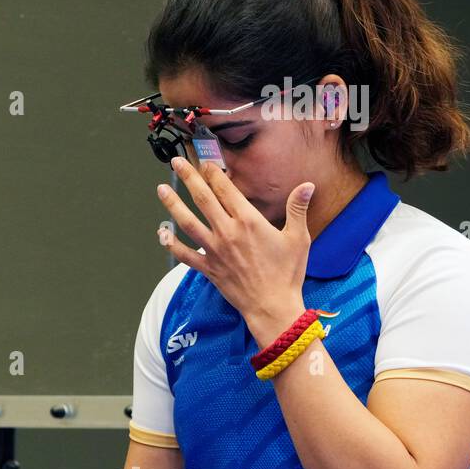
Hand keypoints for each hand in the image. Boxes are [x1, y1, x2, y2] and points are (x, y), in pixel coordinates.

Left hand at [156, 156, 312, 326]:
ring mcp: (214, 250)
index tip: (206, 162)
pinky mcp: (207, 268)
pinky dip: (171, 243)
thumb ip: (297, 209)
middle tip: (177, 162)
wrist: (273, 306)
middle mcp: (227, 232)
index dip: (215, 174)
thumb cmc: (287, 273)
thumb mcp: (298, 238)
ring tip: (161, 189)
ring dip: (173, 204)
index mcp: (249, 221)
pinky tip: (161, 233)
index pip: (226, 190)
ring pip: (188, 222)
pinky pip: (184, 254)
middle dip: (189, 177)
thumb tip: (308, 186)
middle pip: (203, 199)